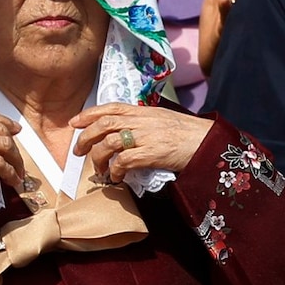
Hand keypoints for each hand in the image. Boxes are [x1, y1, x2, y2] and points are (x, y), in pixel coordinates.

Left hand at [73, 103, 214, 179]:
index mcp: (145, 111)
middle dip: (86, 137)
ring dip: (98, 157)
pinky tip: (116, 177)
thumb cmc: (189, 134)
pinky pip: (124, 161)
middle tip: (79, 151)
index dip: (89, 114)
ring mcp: (147, 136)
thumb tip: (125, 133)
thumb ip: (144, 123)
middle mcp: (143, 121)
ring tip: (98, 169)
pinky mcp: (152, 153)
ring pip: (109, 142)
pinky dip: (115, 170)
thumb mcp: (164, 120)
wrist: (209, 142)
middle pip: (104, 124)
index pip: (111, 107)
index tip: (75, 122)